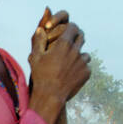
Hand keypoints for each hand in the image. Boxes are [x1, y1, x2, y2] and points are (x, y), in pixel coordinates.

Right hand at [28, 7, 90, 123]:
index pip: (73, 27)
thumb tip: (40, 29)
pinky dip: (81, 69)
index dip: (70, 28)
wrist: (50, 96)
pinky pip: (86, 66)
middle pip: (81, 37)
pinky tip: (72, 74)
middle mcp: (75, 51)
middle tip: (70, 44)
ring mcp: (82, 62)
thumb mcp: (36, 57)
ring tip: (70, 63)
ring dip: (79, 56)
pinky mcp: (87, 72)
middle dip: (76, 38)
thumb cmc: (40, 76)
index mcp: (63, 44)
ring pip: (85, 53)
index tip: (67, 31)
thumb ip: (38, 41)